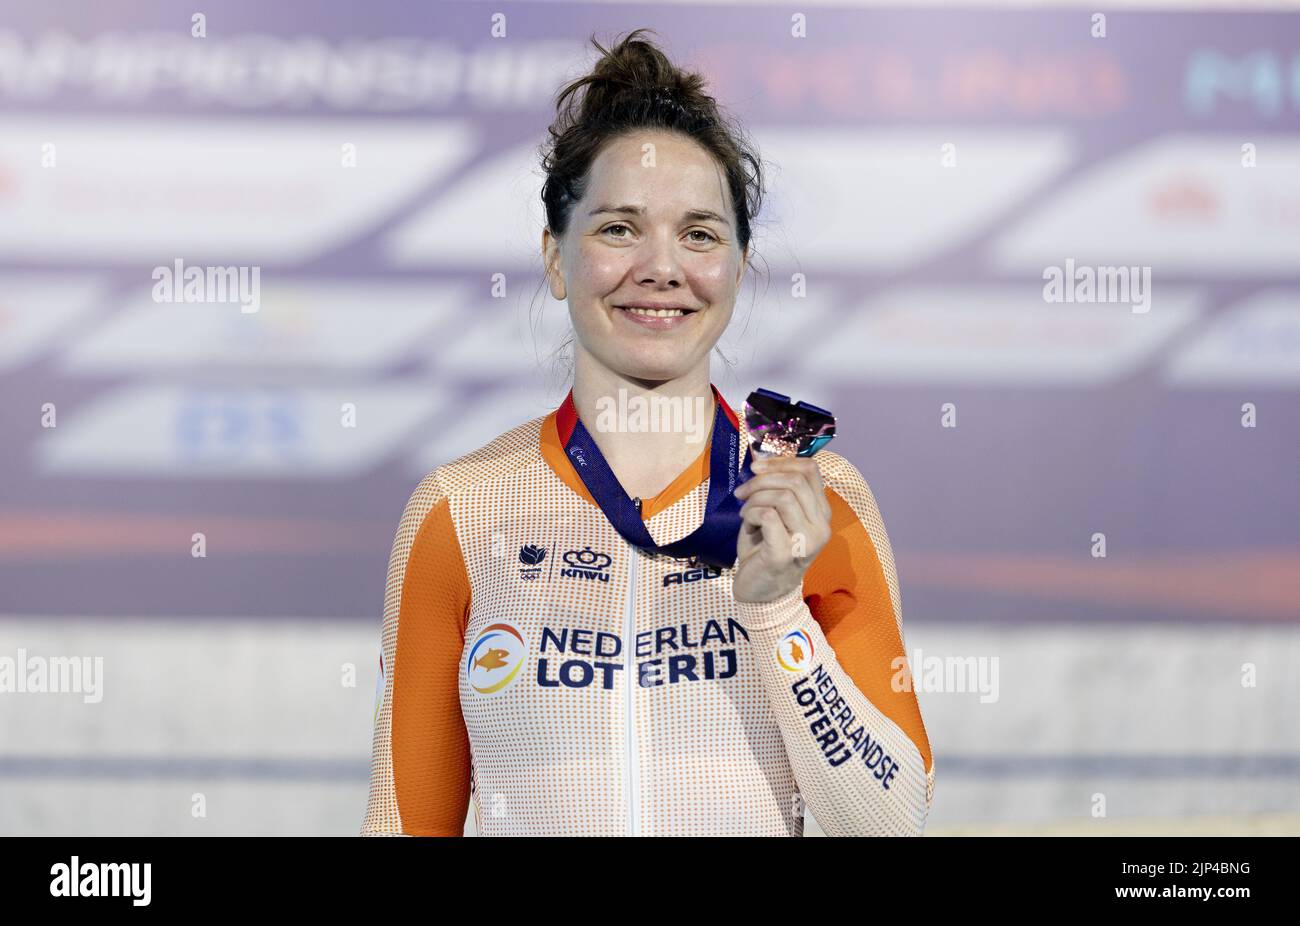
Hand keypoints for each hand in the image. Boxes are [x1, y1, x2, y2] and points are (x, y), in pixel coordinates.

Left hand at [731, 454, 832, 602]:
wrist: (761, 592)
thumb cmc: (765, 550)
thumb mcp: (777, 515)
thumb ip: (777, 490)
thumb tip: (761, 462)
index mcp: (821, 513)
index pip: (811, 470)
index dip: (781, 461)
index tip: (756, 467)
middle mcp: (820, 527)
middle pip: (796, 481)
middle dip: (763, 480)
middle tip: (743, 492)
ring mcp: (806, 542)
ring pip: (784, 497)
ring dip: (756, 498)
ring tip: (745, 511)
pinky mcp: (784, 554)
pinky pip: (768, 516)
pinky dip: (752, 513)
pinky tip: (747, 523)